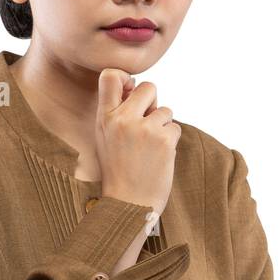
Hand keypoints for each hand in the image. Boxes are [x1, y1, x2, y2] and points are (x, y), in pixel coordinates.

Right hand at [95, 67, 179, 216]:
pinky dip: (170, 141)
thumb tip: (135, 83)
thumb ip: (117, 111)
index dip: (126, 77)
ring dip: (163, 126)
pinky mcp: (164, 140)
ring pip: (165, 110)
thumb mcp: (106, 137)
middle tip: (147, 124)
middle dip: (153, 103)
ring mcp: (144, 129)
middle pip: (149, 87)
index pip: (111, 75)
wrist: (128, 204)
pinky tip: (158, 157)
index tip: (131, 89)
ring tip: (149, 148)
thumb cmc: (118, 170)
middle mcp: (122, 119)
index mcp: (104, 117)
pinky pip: (175, 128)